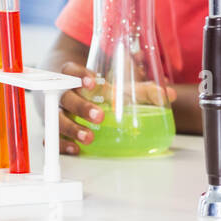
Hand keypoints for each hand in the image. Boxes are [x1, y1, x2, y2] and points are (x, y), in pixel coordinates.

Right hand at [55, 61, 175, 154]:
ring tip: (88, 137)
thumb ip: (142, 89)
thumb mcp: (115, 83)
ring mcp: (53, 110)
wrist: (60, 85)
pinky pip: (53, 135)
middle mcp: (60, 92)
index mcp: (72, 75)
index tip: (93, 82)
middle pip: (65, 97)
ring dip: (72, 128)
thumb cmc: (93, 85)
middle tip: (99, 116)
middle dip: (82, 106)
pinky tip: (75, 149)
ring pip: (56, 118)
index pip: (71, 71)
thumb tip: (169, 95)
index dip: (80, 75)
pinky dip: (62, 143)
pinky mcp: (52, 126)